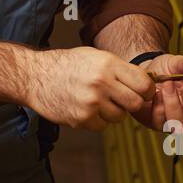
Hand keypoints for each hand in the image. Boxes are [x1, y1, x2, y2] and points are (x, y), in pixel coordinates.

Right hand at [23, 46, 156, 130]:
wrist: (36, 76)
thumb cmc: (66, 64)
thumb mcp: (95, 56)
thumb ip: (119, 69)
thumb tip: (145, 83)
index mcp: (107, 64)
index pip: (144, 84)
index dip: (147, 90)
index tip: (143, 92)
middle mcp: (101, 83)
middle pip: (135, 103)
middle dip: (131, 103)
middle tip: (122, 99)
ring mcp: (91, 103)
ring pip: (119, 117)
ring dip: (113, 112)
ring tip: (98, 101)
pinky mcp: (81, 118)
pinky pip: (102, 126)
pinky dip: (97, 120)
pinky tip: (86, 108)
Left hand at [130, 50, 182, 132]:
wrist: (145, 72)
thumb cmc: (167, 70)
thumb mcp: (177, 63)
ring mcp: (175, 120)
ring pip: (180, 124)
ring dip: (174, 104)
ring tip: (167, 85)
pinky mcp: (159, 122)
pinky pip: (161, 121)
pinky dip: (158, 108)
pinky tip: (156, 95)